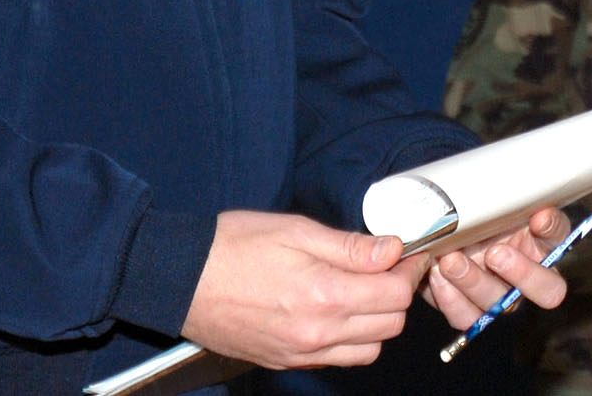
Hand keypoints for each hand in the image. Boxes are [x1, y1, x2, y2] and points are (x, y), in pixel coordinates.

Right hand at [182, 209, 424, 368]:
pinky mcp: (286, 360)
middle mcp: (317, 333)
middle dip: (399, 293)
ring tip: (368, 288)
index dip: (410, 270)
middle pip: (390, 324)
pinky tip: (342, 311)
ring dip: (379, 320)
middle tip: (391, 266)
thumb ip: (350, 246)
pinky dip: (353, 340)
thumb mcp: (296, 230)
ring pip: (370, 348)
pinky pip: (339, 359)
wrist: (181, 280)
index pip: (395, 294)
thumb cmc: (234, 246)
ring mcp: (301, 352)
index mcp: (324, 295)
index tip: (409, 253)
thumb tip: (393, 250)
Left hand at [420, 204, 573, 327]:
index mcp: (545, 246)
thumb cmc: (479, 209)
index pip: (563, 235)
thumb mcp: (500, 198)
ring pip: (497, 307)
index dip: (552, 234)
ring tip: (450, 261)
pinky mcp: (468, 309)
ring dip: (474, 284)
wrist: (442, 225)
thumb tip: (540, 212)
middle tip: (495, 253)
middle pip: (545, 291)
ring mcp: (498, 297)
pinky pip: (465, 317)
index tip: (538, 219)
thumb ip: (520, 200)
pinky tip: (436, 275)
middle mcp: (527, 277)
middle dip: (521, 274)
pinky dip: (449, 298)